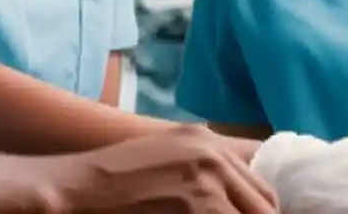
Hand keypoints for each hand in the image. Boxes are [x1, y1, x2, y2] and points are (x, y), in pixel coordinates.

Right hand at [45, 124, 278, 212]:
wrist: (83, 185)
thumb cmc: (118, 175)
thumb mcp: (169, 153)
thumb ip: (208, 167)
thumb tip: (240, 198)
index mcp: (208, 141)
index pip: (262, 190)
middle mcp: (213, 158)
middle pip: (264, 209)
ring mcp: (208, 186)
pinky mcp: (198, 211)